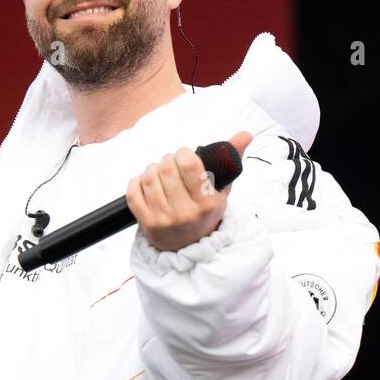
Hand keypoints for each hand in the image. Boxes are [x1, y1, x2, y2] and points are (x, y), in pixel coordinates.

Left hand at [126, 130, 253, 252]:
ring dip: (153, 169)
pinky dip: (137, 182)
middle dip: (168, 160)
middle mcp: (185, 213)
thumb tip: (245, 134)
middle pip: (166, 168)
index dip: (184, 153)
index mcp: (206, 203)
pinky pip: (133, 192)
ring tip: (161, 174)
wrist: (190, 246)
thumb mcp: (222, 189)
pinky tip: (147, 184)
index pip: (188, 164)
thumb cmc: (205, 212)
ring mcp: (164, 219)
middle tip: (172, 165)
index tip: (185, 156)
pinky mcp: (146, 223)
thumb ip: (230, 160)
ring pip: (149, 177)